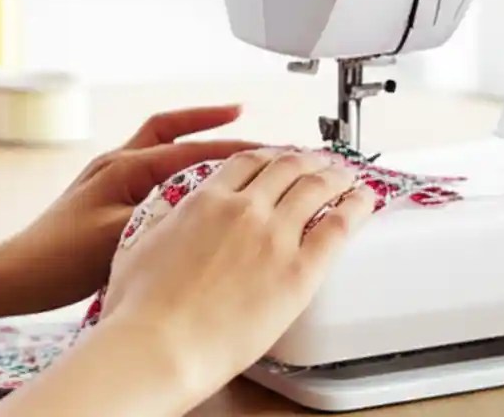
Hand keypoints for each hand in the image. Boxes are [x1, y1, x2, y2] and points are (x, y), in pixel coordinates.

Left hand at [0, 106, 258, 314]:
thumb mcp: (119, 236)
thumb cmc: (60, 260)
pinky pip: (152, 167)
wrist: (15, 276)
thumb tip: (205, 203)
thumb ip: (162, 215)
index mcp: (125, 167)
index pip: (191, 150)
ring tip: (223, 132)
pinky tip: (191, 179)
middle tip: (243, 114)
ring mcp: (109, 176)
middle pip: (172, 127)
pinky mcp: (106, 194)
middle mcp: (117, 162)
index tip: (269, 150)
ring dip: (191, 135)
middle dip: (209, 119)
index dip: (234, 149)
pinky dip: (176, 165)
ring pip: (161, 143)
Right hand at [100, 149, 374, 399]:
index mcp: (205, 201)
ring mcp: (274, 237)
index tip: (281, 159)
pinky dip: (357, 206)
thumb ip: (162, 224)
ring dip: (337, 175)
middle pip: (288, 167)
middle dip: (308, 161)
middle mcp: (243, 209)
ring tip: (348, 175)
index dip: (271, 156)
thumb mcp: (138, 247)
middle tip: (320, 164)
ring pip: (317, 187)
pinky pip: (339, 227)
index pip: (248, 162)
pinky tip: (365, 200)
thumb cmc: (140, 311)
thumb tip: (169, 217)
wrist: (159, 346)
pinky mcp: (299, 271)